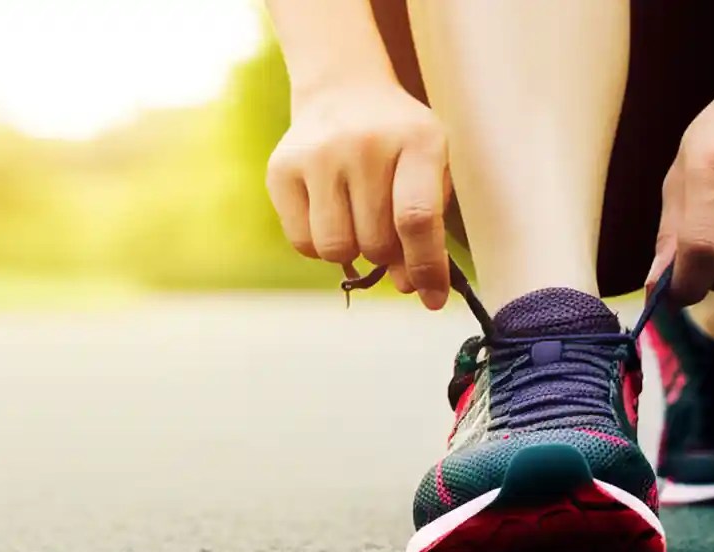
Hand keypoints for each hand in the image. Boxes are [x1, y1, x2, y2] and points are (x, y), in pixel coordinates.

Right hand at [266, 81, 451, 308]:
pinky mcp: (281, 169)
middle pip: (375, 241)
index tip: (432, 298)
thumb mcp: (428, 169)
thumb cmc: (397, 143)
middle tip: (387, 236)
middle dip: (387, 255)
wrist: (343, 91)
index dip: (426, 267)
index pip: (417, 218)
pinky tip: (331, 215)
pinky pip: (302, 243)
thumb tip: (409, 286)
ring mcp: (318, 154)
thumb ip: (427, 228)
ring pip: (335, 249)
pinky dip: (320, 246)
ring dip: (352, 252)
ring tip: (357, 222)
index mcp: (417, 140)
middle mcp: (364, 144)